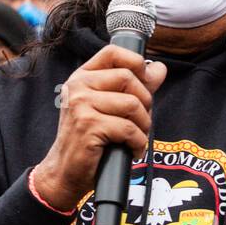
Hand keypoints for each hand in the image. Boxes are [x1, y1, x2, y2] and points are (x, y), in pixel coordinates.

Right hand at [33, 44, 167, 212]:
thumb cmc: (89, 139)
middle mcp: (78, 86)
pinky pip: (129, 129)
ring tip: (136, 138)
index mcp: (82, 77)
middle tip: (141, 121)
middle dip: (145, 102)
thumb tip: (160, 68)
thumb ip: (135, 86)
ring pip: (132, 104)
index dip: (135, 62)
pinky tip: (133, 150)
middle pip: (128, 78)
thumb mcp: (109, 107)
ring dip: (143, 125)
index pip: (113, 52)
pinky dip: (138, 143)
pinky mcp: (88, 126)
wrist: (65, 172)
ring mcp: (81, 105)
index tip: (144, 82)